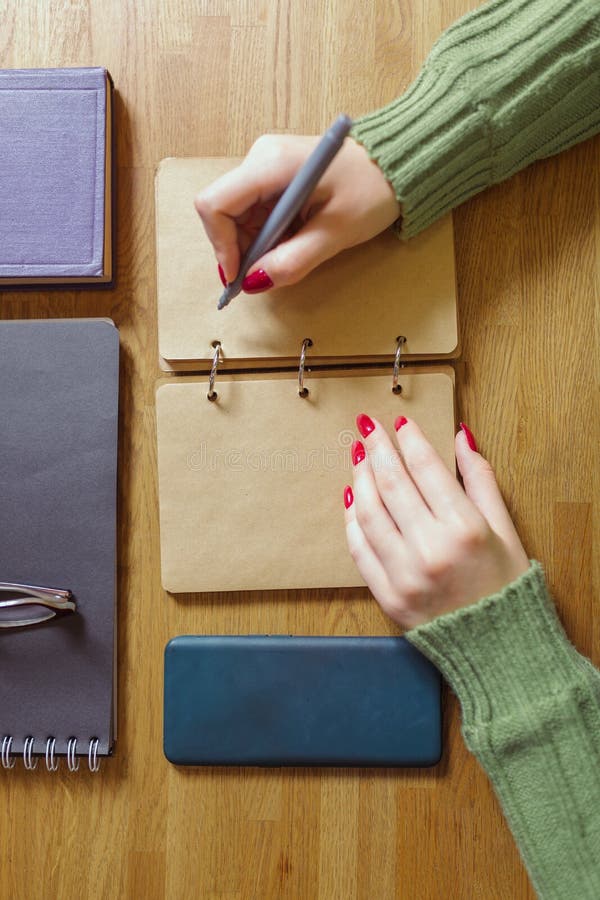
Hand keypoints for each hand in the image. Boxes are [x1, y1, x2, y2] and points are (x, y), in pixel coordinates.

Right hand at [194, 134, 399, 292]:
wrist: (396, 164)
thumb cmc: (372, 190)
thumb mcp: (335, 233)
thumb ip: (292, 260)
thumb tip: (253, 283)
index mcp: (271, 164)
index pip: (215, 204)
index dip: (220, 245)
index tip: (239, 276)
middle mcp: (260, 158)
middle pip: (223, 212)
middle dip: (239, 249)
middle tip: (268, 272)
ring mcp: (265, 165)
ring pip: (237, 216)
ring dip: (255, 245)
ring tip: (290, 253)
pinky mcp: (274, 175)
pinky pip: (255, 212)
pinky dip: (267, 235)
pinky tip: (293, 240)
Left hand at [343, 415, 529, 628]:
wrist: (497, 647)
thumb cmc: (504, 584)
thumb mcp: (505, 529)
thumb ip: (480, 480)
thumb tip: (460, 437)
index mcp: (465, 529)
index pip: (426, 468)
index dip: (410, 440)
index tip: (400, 423)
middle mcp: (430, 549)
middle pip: (392, 484)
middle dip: (377, 449)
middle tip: (366, 428)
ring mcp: (404, 575)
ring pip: (369, 513)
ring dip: (360, 480)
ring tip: (358, 459)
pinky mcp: (387, 596)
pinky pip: (359, 549)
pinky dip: (352, 521)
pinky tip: (353, 500)